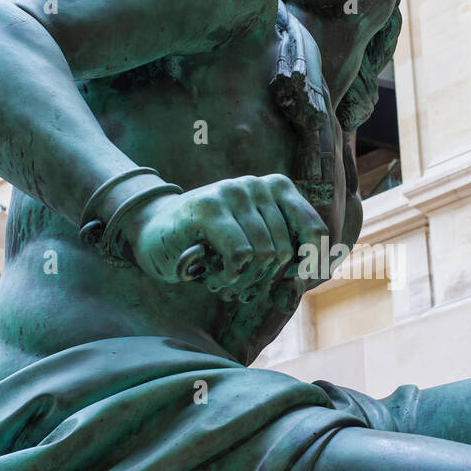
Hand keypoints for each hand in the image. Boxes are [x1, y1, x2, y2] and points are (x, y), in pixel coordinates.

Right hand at [124, 174, 327, 299]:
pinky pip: (241, 255)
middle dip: (265, 280)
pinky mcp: (209, 207)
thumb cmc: (209, 243)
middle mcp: (258, 184)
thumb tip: (318, 272)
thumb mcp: (255, 243)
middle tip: (240, 286)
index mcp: (278, 188)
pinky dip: (230, 277)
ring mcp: (233, 192)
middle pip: (285, 251)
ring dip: (244, 282)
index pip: (315, 230)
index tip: (297, 285)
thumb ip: (286, 251)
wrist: (152, 232)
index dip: (312, 264)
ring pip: (264, 256)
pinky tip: (215, 277)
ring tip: (224, 281)